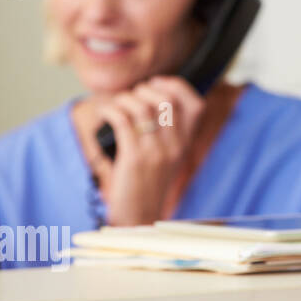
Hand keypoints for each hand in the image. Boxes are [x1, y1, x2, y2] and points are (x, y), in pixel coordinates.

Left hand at [86, 75, 206, 225]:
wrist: (138, 216)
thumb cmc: (147, 184)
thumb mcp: (166, 157)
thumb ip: (166, 131)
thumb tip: (147, 98)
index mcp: (186, 143)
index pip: (196, 104)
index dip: (176, 86)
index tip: (156, 84)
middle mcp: (175, 146)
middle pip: (166, 100)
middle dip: (144, 90)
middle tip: (130, 97)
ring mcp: (156, 152)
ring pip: (143, 106)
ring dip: (125, 99)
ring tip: (116, 105)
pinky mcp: (134, 158)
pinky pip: (122, 121)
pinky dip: (111, 110)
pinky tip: (105, 113)